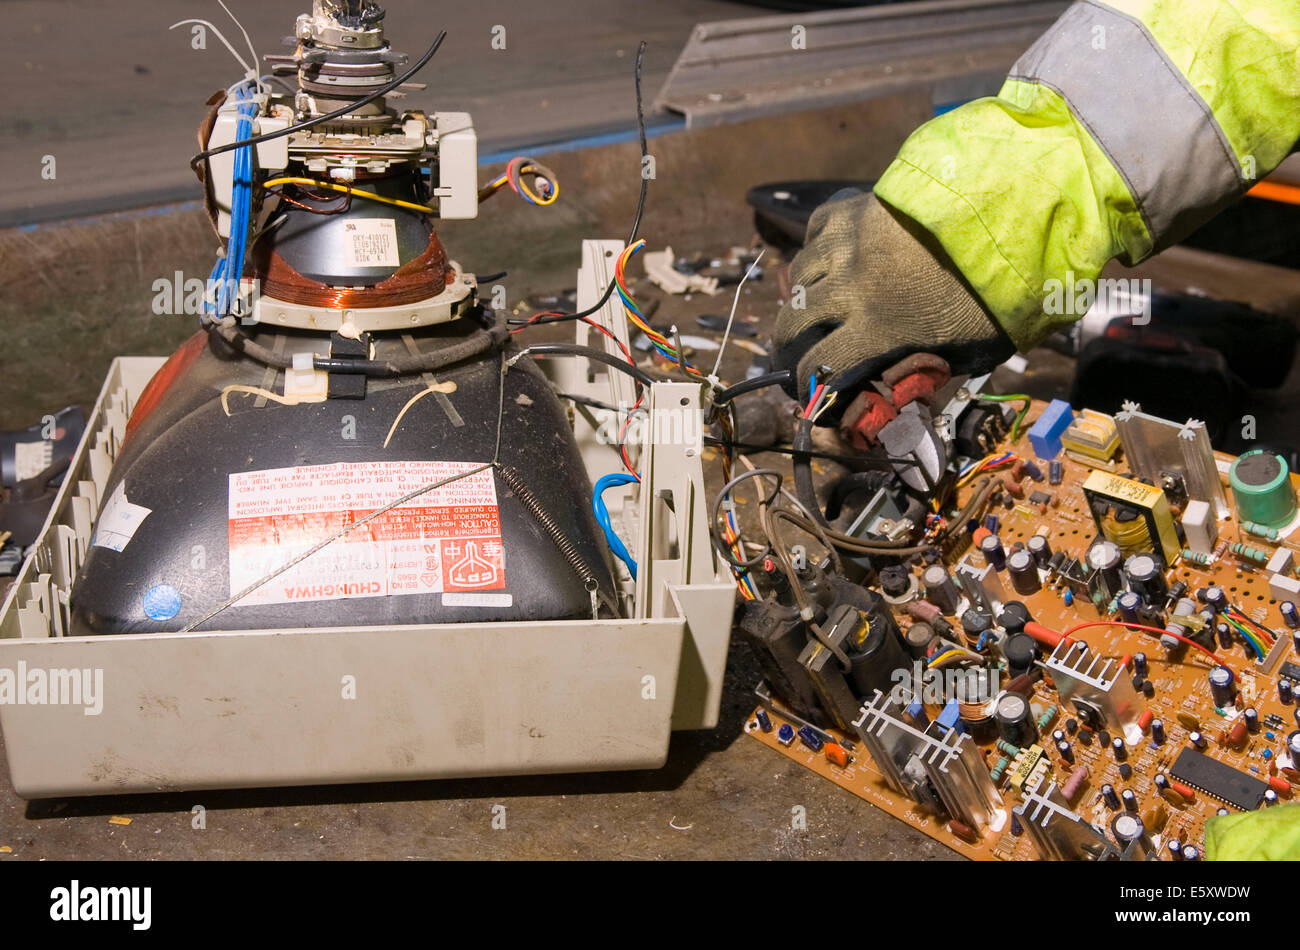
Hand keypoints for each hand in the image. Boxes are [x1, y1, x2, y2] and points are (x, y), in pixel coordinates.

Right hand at [773, 192, 1013, 404]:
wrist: (1008, 213)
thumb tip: (896, 393)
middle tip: (794, 350)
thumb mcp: (969, 348)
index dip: (806, 385)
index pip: (818, 367)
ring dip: (804, 292)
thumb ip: (927, 372)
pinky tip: (831, 256)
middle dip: (789, 343)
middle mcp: (851, 286)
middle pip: (794, 321)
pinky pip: (816, 230)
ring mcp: (848, 243)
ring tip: (815, 300)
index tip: (807, 391)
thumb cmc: (996, 290)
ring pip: (799, 274)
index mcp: (878, 327)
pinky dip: (816, 246)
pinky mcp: (854, 208)